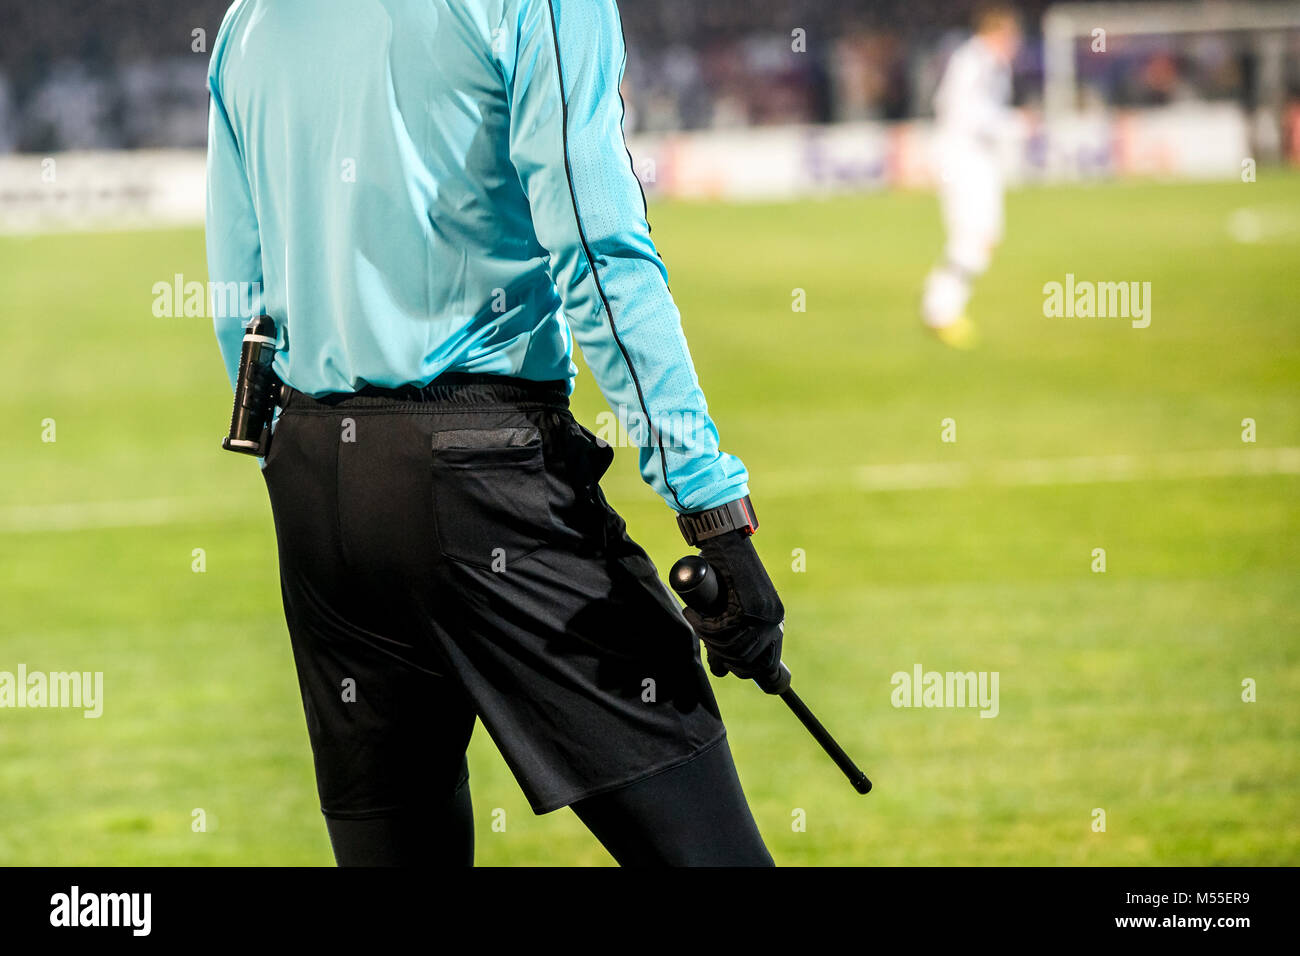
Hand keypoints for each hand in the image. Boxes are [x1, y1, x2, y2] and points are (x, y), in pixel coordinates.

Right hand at [681, 529, 786, 693]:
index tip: (724, 667)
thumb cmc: (723, 567)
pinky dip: (703, 626)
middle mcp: (773, 619)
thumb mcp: (732, 603)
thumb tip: (721, 669)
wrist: (724, 539)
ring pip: (732, 648)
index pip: (766, 661)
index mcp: (774, 618)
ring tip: (696, 623)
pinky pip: (720, 630)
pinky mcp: (745, 607)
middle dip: (722, 659)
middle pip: (746, 659)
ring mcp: (761, 615)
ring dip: (709, 641)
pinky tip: (693, 614)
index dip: (744, 669)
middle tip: (706, 646)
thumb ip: (730, 629)